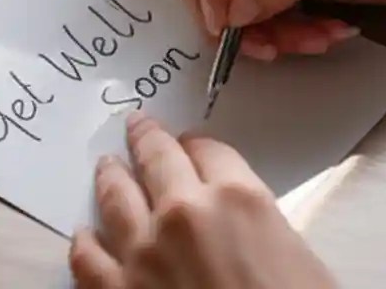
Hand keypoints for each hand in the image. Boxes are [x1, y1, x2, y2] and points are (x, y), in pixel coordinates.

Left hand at [69, 112, 336, 288]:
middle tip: (136, 126)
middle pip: (157, 158)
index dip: (197, 143)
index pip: (209, 150)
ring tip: (105, 166)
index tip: (190, 141)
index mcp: (239, 200)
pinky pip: (87, 257)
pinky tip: (84, 235)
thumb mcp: (300, 259)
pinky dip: (84, 242)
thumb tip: (241, 226)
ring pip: (115, 196)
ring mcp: (144, 252)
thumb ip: (261, 227)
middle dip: (146, 139)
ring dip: (109, 176)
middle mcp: (184, 213)